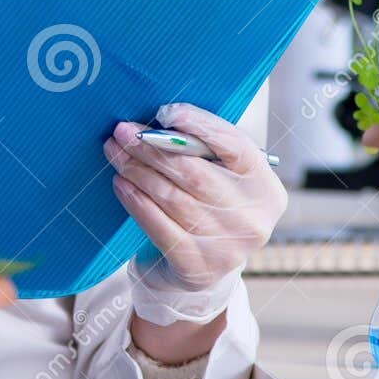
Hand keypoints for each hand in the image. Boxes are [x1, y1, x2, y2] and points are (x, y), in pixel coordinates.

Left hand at [105, 101, 285, 325]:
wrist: (201, 268)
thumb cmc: (206, 206)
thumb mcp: (219, 177)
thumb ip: (203, 150)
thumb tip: (160, 119)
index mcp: (264, 186)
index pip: (236, 146)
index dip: (200, 126)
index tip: (165, 111)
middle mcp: (252, 218)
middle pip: (194, 172)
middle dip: (152, 148)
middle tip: (122, 131)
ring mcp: (227, 246)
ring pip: (171, 197)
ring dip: (136, 170)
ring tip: (114, 152)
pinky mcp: (197, 267)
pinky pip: (158, 225)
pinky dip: (135, 200)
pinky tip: (120, 183)